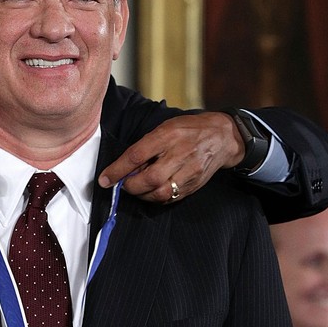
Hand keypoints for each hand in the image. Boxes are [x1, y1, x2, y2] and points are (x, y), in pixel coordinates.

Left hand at [98, 113, 244, 203]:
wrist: (222, 137)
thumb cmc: (188, 130)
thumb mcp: (165, 128)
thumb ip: (146, 146)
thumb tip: (124, 167)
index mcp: (168, 135)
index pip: (137, 155)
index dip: (118, 170)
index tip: (105, 179)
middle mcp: (180, 153)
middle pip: (150, 178)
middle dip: (131, 186)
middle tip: (123, 185)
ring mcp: (189, 171)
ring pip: (160, 193)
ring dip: (142, 195)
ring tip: (137, 188)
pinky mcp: (194, 185)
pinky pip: (171, 198)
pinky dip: (156, 198)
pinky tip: (152, 191)